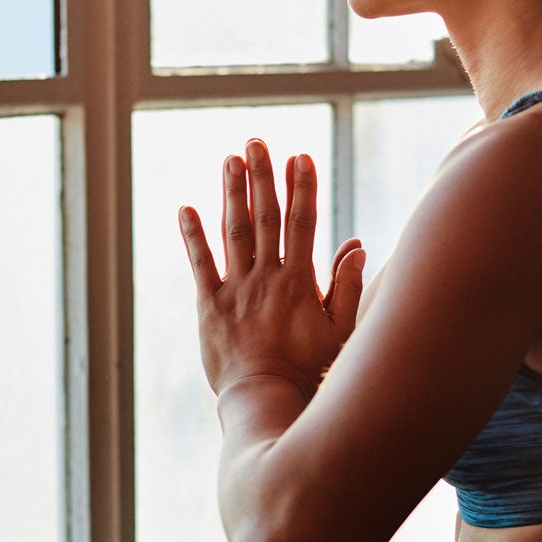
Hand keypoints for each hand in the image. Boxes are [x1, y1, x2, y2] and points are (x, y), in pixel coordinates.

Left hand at [178, 138, 367, 396]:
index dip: (301, 187)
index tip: (299, 156)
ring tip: (230, 159)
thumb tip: (357, 244)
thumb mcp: (340, 330)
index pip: (302, 223)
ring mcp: (236, 290)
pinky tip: (185, 208)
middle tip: (256, 141)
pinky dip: (192, 236)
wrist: (266, 400)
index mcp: (299, 281)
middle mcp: (266, 278)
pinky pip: (200, 265)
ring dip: (232, 193)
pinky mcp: (209, 306)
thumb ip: (347, 286)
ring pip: (233, 232)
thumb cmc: (309, 370)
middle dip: (262, 176)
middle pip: (265, 217)